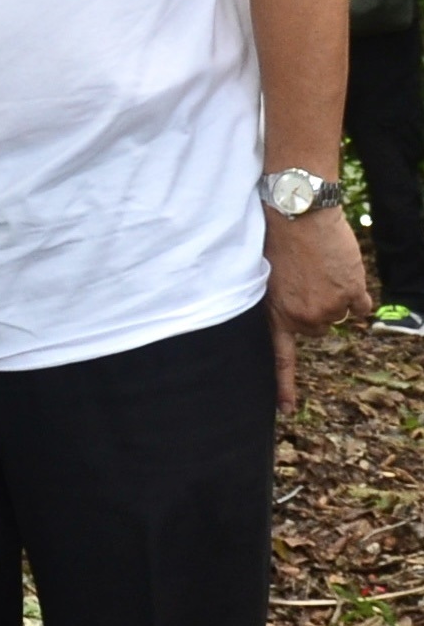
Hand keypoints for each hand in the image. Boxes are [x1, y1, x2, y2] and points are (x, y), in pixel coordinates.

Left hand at [264, 207, 371, 412]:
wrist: (297, 213)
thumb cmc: (275, 238)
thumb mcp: (266, 275)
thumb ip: (281, 301)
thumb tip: (299, 319)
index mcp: (277, 314)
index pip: (281, 358)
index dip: (283, 386)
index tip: (286, 412)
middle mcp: (304, 319)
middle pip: (317, 327)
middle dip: (313, 308)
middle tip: (304, 279)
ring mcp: (330, 309)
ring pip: (339, 314)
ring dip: (334, 296)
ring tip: (318, 269)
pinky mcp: (352, 294)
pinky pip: (360, 305)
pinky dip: (355, 290)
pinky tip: (340, 270)